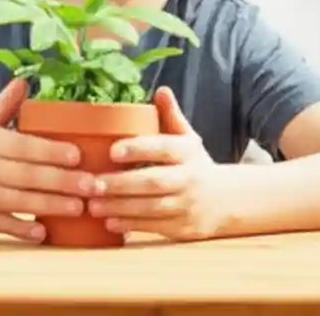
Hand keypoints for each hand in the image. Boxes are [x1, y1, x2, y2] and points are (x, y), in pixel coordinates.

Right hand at [0, 79, 97, 241]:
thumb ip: (4, 104)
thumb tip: (23, 81)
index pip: (24, 146)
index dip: (50, 151)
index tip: (78, 155)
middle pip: (27, 176)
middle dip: (62, 181)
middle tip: (92, 185)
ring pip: (19, 202)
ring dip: (50, 205)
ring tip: (79, 208)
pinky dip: (20, 229)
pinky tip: (43, 233)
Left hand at [87, 87, 226, 241]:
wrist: (227, 200)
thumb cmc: (195, 165)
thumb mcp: (188, 139)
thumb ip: (171, 116)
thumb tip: (161, 90)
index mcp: (187, 152)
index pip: (163, 148)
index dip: (138, 149)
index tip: (112, 150)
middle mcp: (189, 179)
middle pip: (153, 182)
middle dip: (120, 184)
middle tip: (91, 184)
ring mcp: (187, 205)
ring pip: (151, 208)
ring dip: (120, 207)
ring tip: (92, 205)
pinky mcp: (183, 228)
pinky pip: (154, 227)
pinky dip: (130, 226)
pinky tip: (108, 222)